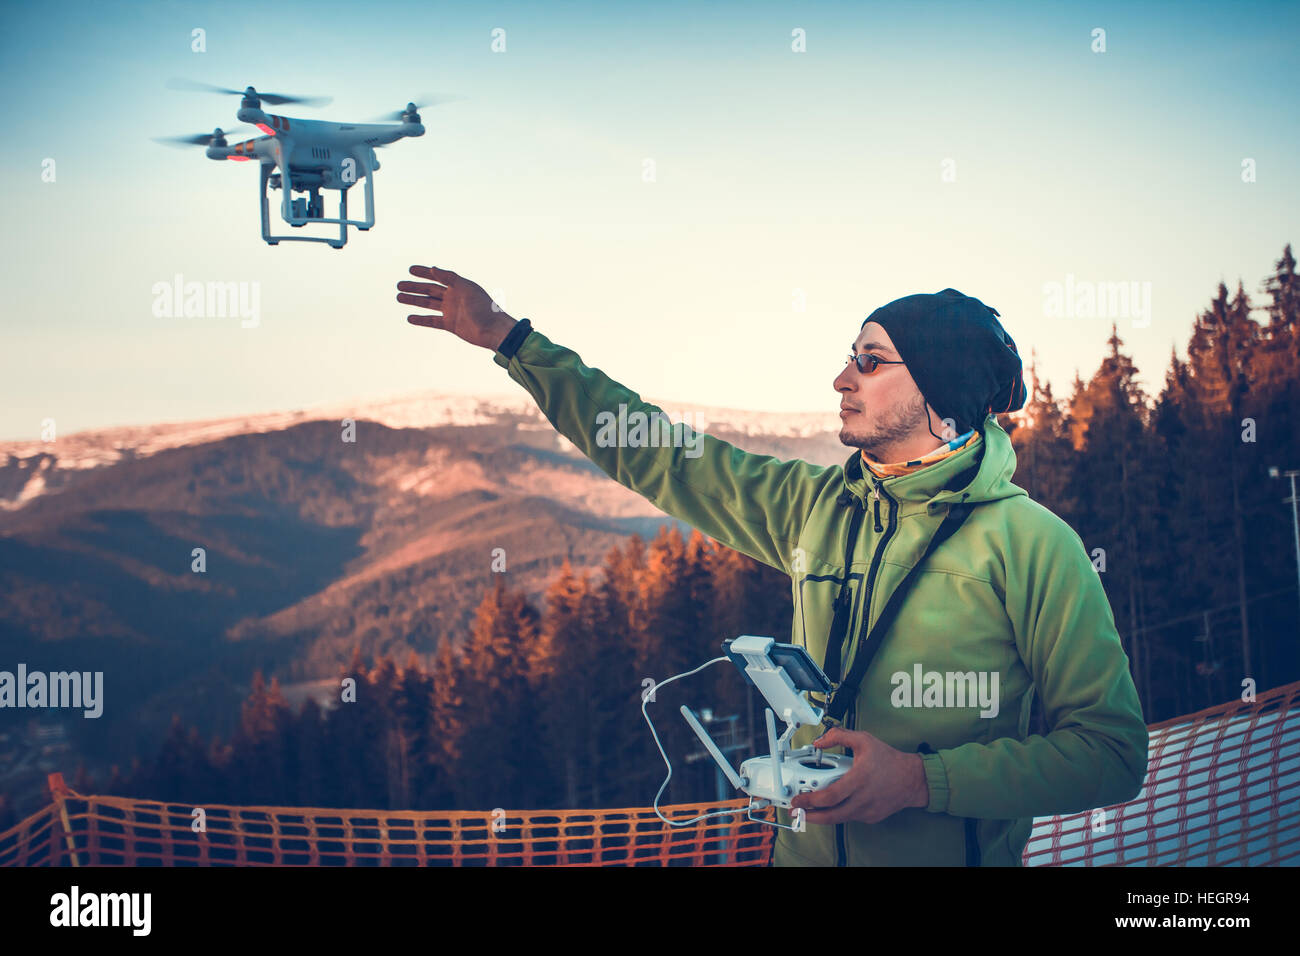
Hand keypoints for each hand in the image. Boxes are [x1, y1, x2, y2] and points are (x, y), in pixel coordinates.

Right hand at [397, 265, 517, 350]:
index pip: (438, 276)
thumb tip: (433, 268)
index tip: (410, 269)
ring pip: (428, 304)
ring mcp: (451, 311)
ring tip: (399, 298)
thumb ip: (450, 278)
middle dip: (414, 287)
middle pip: (430, 290)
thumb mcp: (466, 289)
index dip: (424, 272)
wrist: (493, 330)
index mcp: (458, 286)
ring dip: (414, 301)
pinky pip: (432, 321)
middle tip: (399, 285)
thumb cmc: (484, 307)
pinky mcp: (450, 324)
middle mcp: (454, 297)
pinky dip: (421, 319)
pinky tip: (409, 317)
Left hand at [788, 728, 928, 825]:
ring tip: (808, 811)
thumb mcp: (864, 740)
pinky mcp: (871, 818)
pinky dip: (838, 812)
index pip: (830, 797)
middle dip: (810, 816)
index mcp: (859, 779)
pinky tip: (831, 806)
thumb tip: (819, 741)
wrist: (912, 779)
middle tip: (796, 812)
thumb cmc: (889, 760)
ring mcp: (867, 811)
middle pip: (831, 815)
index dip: (810, 801)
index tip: (798, 800)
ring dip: (821, 816)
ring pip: (839, 818)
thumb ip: (839, 736)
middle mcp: (863, 799)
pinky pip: (850, 817)